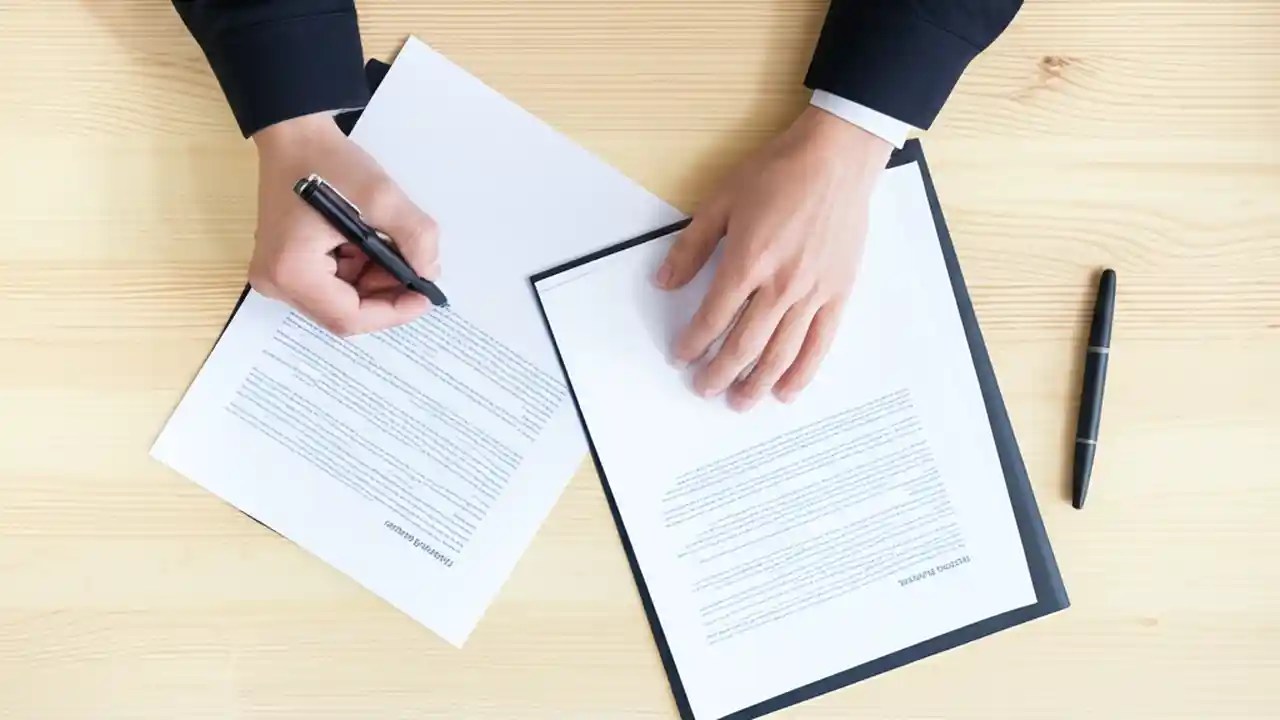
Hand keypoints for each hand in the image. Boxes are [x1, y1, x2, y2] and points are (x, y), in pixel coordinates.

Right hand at [250, 113, 439, 335]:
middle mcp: (276, 282)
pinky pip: (332, 285)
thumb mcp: (382, 197)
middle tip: (416, 269)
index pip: (349, 317)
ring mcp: (277, 276)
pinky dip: (360, 271)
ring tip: (394, 248)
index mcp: (291, 272)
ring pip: (341, 300)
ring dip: (375, 281)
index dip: (393, 312)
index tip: (425, 296)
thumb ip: (416, 238)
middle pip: (344, 313)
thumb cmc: (327, 161)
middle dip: (386, 294)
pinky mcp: (285, 266)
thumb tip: (430, 272)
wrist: (294, 134)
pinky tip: (372, 245)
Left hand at [656, 106, 891, 410]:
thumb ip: (691, 248)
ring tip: (739, 402)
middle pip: (744, 345)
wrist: (836, 158)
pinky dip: (802, 372)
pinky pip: (819, 343)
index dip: (693, 343)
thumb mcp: (720, 201)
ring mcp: (813, 292)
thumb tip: (664, 282)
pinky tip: (786, 390)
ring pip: (781, 353)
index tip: (681, 357)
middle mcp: (781, 285)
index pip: (713, 318)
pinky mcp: (839, 293)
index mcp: (747, 262)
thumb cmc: (779, 173)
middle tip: (704, 389)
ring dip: (757, 383)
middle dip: (720, 373)